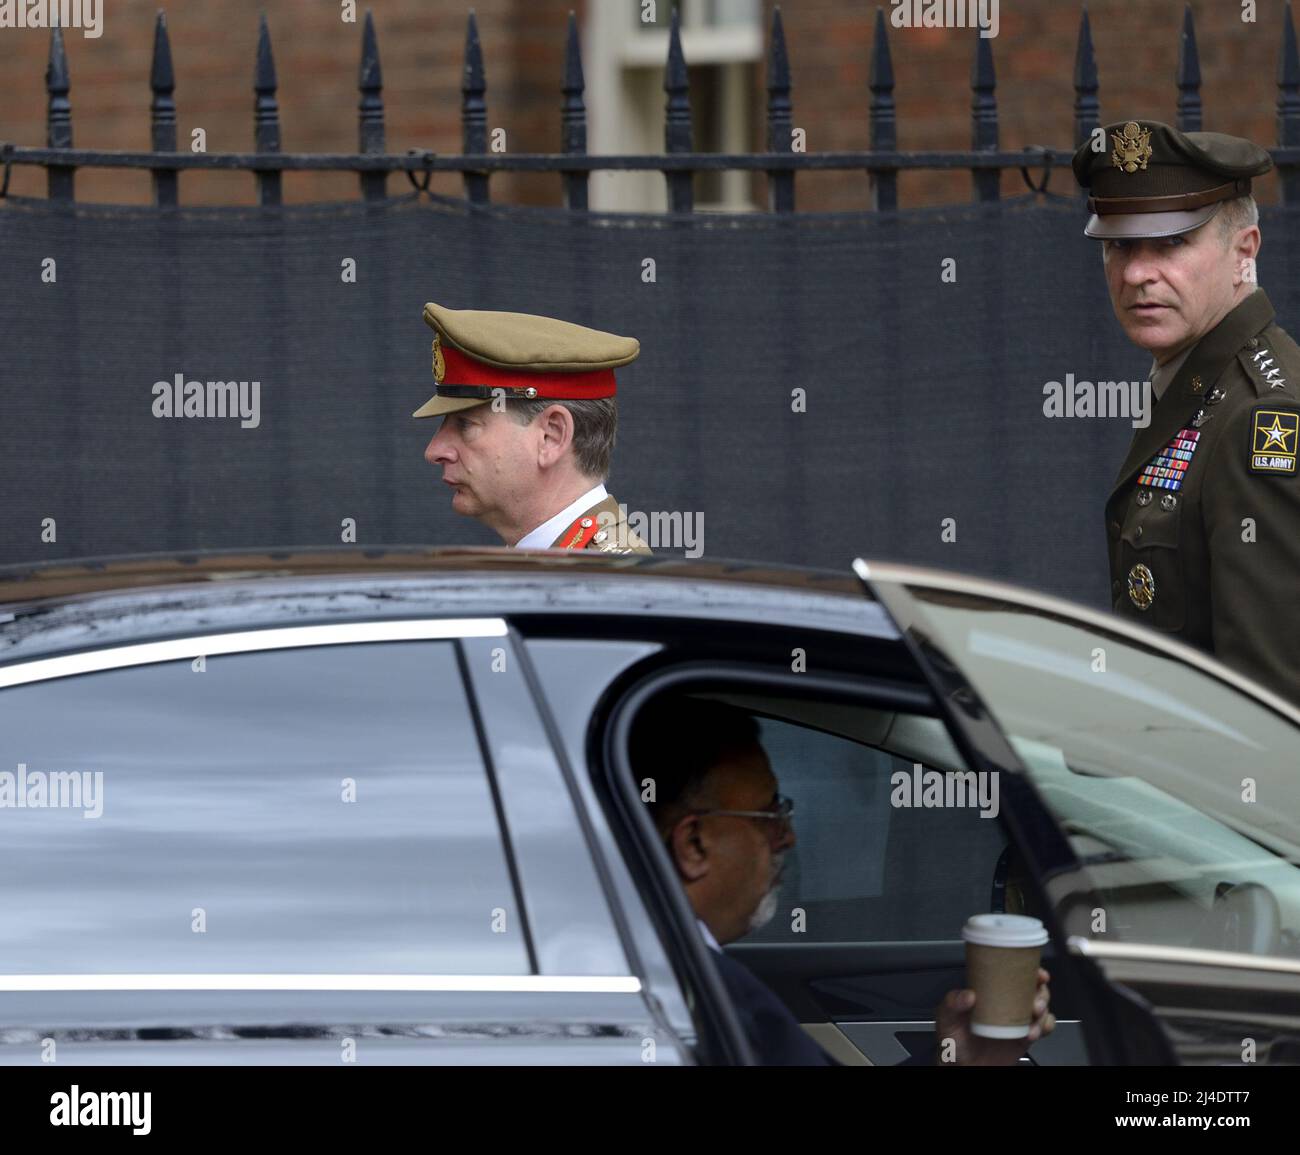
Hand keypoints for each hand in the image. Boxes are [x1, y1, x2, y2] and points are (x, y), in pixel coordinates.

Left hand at [932, 967, 1054, 1065]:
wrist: (964, 1066)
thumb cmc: (953, 1039)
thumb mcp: (946, 1017)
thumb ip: (952, 1003)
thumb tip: (967, 995)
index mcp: (989, 991)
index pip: (1012, 973)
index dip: (1029, 970)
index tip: (1038, 973)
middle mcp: (1006, 1002)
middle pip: (1033, 989)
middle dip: (1042, 994)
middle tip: (1036, 1004)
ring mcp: (1017, 1019)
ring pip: (1042, 1008)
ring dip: (1044, 1013)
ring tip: (1033, 1025)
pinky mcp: (1025, 1036)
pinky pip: (1043, 1027)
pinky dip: (1045, 1028)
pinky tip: (1035, 1032)